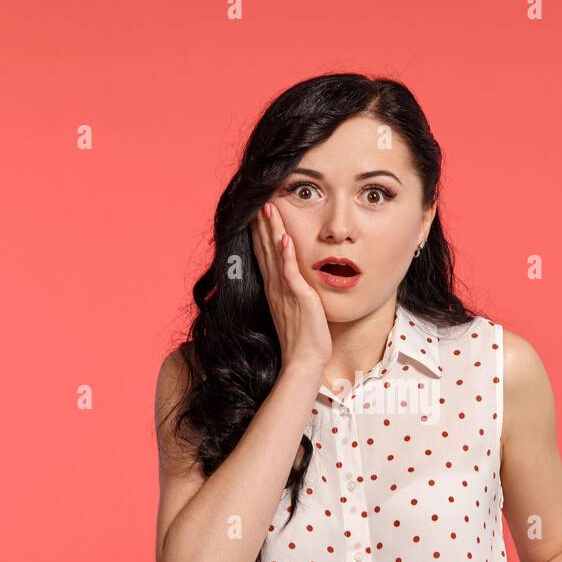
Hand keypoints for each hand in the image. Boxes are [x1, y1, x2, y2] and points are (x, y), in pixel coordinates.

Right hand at [250, 201, 332, 372]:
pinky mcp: (298, 297)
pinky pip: (290, 272)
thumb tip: (291, 280)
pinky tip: (284, 238)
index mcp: (274, 288)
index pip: (264, 254)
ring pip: (275, 254)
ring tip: (268, 208)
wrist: (303, 361)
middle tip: (258, 201)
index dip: (260, 232)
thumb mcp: (293, 309)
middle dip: (261, 224)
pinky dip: (287, 255)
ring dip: (272, 231)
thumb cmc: (301, 338)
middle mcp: (275, 286)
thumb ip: (291, 292)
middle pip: (265, 248)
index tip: (257, 213)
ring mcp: (285, 291)